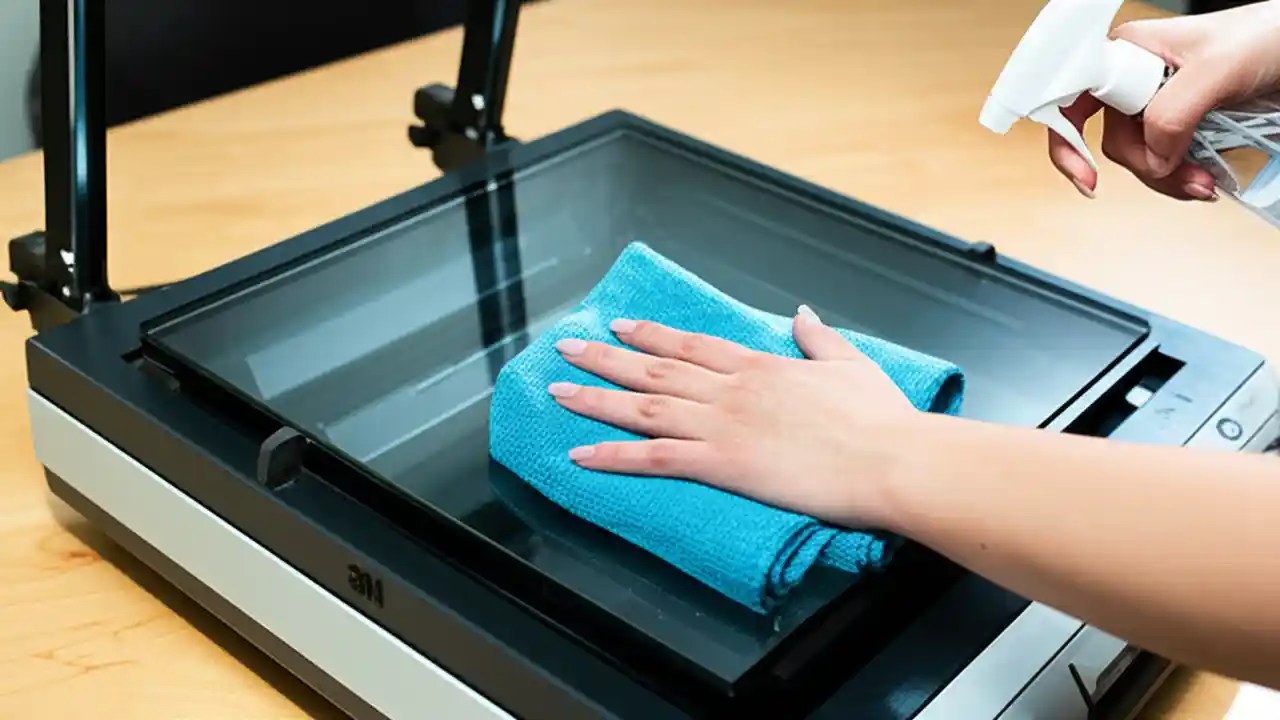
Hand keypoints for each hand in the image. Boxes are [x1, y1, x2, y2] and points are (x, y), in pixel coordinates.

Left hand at [545, 306, 922, 529]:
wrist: (889, 459)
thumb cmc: (879, 420)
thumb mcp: (851, 365)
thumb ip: (820, 338)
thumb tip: (803, 313)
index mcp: (760, 367)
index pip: (691, 345)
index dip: (651, 335)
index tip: (619, 325)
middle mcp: (731, 389)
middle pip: (655, 369)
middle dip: (606, 358)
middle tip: (566, 347)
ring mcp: (723, 424)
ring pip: (644, 407)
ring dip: (596, 398)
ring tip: (557, 391)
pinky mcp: (722, 463)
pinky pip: (655, 458)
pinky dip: (614, 455)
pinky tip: (581, 455)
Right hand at [1050, 1, 1279, 199]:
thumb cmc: (1269, 36)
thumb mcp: (1217, 69)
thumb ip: (1173, 111)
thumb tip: (1154, 156)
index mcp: (1128, 52)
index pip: (1072, 99)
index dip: (1067, 139)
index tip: (1085, 176)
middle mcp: (1135, 79)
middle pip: (1111, 141)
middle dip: (1145, 165)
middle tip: (1180, 174)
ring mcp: (1157, 106)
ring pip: (1139, 158)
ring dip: (1169, 179)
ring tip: (1203, 181)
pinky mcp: (1180, 126)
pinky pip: (1164, 163)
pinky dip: (1181, 179)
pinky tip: (1203, 179)